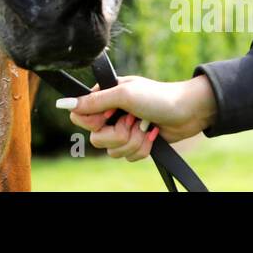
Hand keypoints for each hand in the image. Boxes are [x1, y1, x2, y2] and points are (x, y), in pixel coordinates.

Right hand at [58, 74, 217, 161]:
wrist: (188, 112)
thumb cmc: (158, 97)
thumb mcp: (123, 96)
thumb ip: (93, 102)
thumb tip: (64, 104)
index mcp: (104, 96)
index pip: (80, 116)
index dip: (94, 123)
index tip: (111, 117)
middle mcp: (110, 114)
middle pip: (96, 138)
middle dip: (119, 134)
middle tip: (134, 121)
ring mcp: (123, 129)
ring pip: (112, 151)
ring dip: (133, 142)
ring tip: (146, 127)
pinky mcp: (135, 143)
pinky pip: (127, 157)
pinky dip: (142, 149)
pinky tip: (152, 135)